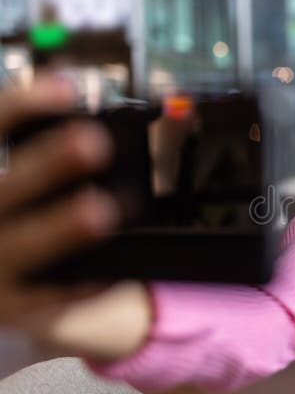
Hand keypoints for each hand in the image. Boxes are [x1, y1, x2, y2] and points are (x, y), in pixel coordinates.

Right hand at [0, 78, 150, 358]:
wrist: (5, 280)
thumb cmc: (35, 216)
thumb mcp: (47, 178)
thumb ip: (97, 145)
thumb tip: (178, 116)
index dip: (23, 104)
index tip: (68, 87)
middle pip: (5, 187)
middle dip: (47, 163)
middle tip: (91, 142)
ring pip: (20, 245)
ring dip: (59, 227)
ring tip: (99, 210)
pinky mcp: (15, 305)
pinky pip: (46, 299)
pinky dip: (77, 286)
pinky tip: (106, 275)